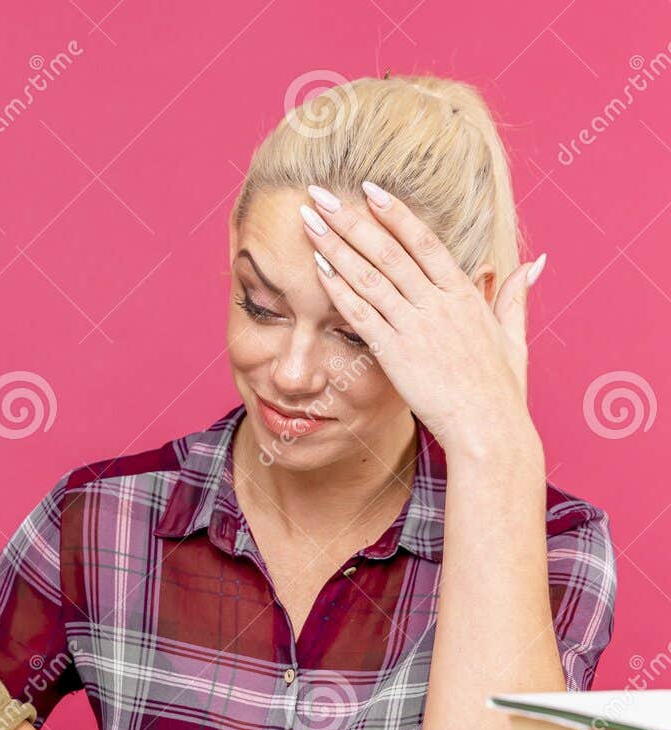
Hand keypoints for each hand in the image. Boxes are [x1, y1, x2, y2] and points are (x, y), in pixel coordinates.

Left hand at [299, 180, 544, 455]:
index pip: (424, 241)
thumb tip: (535, 262)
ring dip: (334, 246)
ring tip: (308, 221)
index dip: (394, 213)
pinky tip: (317, 269)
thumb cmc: (500, 388)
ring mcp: (415, 326)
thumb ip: (514, 296)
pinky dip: (338, 289)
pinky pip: (361, 315)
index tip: (369, 189)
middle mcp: (437, 303)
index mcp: (463, 294)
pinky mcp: (395, 353)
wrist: (488, 427)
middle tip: (319, 194)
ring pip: (368, 276)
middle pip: (387, 250)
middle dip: (350, 219)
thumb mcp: (512, 336)